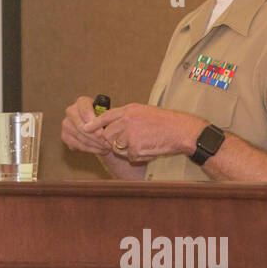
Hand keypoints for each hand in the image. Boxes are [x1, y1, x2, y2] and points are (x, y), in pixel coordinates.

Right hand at [61, 95, 117, 155]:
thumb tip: (100, 133)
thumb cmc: (104, 119)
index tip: (101, 132)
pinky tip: (99, 150)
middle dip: (95, 137)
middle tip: (106, 143)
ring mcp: (66, 123)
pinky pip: (77, 144)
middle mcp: (71, 111)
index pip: (84, 109)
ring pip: (80, 136)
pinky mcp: (65, 135)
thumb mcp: (108, 115)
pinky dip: (89, 149)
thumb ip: (105, 120)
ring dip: (94, 144)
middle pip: (81, 125)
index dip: (92, 121)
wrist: (98, 127)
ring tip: (106, 147)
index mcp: (82, 102)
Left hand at [65, 101, 202, 164]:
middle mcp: (127, 120)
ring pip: (117, 147)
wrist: (181, 131)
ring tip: (143, 144)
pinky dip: (138, 156)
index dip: (95, 123)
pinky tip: (149, 149)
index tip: (85, 128)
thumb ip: (129, 117)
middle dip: (114, 142)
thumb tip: (115, 125)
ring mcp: (131, 133)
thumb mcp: (145, 113)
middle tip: (127, 144)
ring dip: (127, 150)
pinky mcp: (135, 146)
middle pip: (109, 134)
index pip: (106, 116)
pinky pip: (129, 156)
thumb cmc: (166, 123)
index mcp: (130, 110)